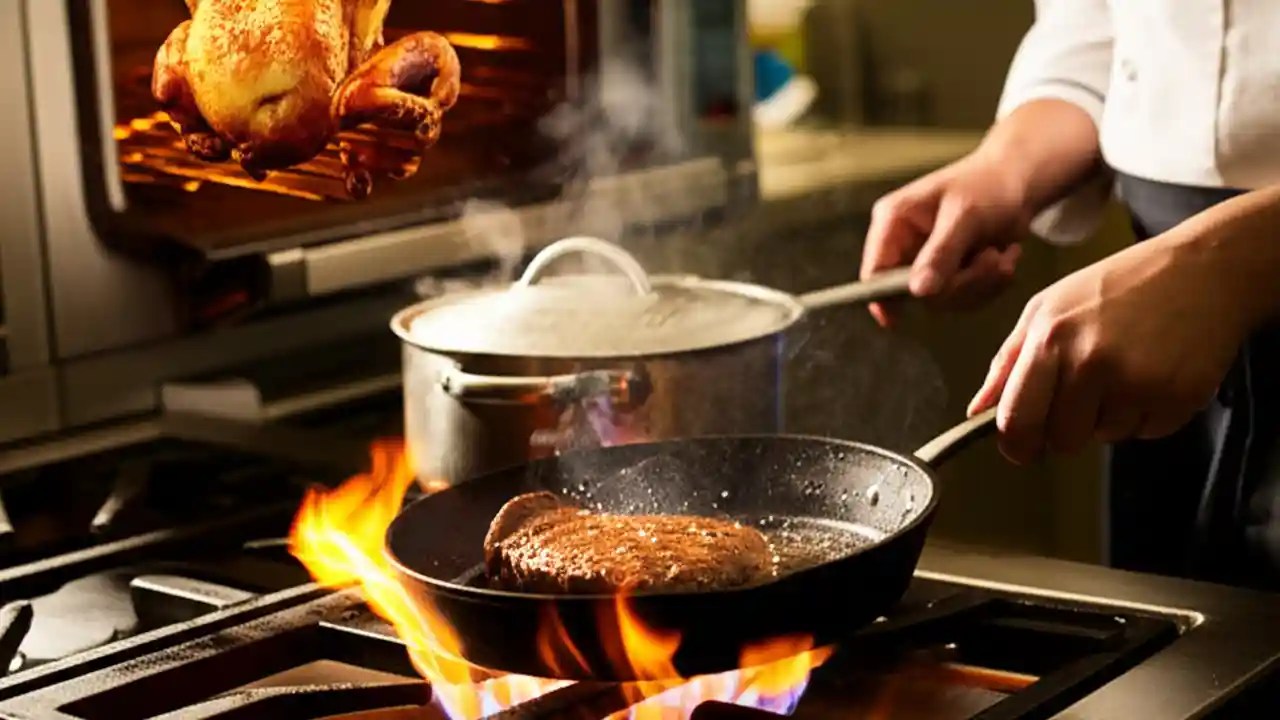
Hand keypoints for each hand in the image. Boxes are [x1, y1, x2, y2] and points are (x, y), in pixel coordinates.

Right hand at [861, 151, 1027, 326]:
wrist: (1019, 182)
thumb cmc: (988, 186)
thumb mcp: (965, 216)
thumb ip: (941, 253)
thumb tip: (918, 292)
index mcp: (894, 221)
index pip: (874, 270)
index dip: (881, 297)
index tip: (894, 320)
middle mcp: (904, 244)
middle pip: (914, 292)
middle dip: (959, 283)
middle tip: (992, 261)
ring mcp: (926, 262)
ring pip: (942, 300)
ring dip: (979, 284)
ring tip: (1000, 255)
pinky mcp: (949, 274)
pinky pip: (962, 300)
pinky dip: (989, 285)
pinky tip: (1002, 258)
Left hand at [967, 230, 1252, 463]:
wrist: (1202, 269)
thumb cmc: (1116, 286)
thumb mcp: (1047, 308)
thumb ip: (1007, 362)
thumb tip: (977, 411)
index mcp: (1050, 340)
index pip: (1017, 420)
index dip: (1016, 444)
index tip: (1021, 448)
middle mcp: (1092, 364)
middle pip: (1061, 440)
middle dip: (1066, 428)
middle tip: (1084, 393)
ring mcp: (1138, 382)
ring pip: (1104, 437)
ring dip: (1109, 416)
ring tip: (1125, 368)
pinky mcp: (1179, 397)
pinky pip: (1145, 433)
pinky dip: (1145, 413)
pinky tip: (1154, 372)